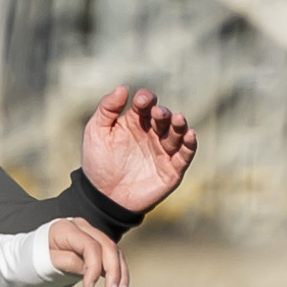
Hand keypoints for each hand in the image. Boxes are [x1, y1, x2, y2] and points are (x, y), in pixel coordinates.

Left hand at [46, 218, 128, 286]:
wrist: (36, 252)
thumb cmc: (39, 256)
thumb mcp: (46, 260)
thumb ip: (68, 262)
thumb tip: (88, 270)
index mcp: (67, 229)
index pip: (90, 246)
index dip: (94, 268)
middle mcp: (82, 228)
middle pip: (108, 246)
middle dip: (114, 271)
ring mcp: (91, 234)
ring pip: (115, 251)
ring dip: (121, 274)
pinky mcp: (97, 245)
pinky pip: (113, 256)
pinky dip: (118, 272)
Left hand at [80, 85, 195, 212]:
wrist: (102, 198)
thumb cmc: (97, 163)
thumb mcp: (96, 132)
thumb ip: (107, 109)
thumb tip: (123, 88)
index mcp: (135, 122)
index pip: (146, 104)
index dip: (146, 99)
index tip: (141, 101)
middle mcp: (152, 134)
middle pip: (163, 117)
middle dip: (162, 112)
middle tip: (158, 113)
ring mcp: (162, 152)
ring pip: (177, 133)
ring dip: (179, 124)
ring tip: (177, 119)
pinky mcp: (171, 170)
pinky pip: (185, 155)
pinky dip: (190, 145)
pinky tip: (190, 134)